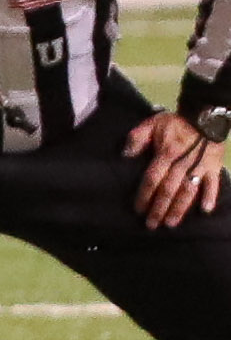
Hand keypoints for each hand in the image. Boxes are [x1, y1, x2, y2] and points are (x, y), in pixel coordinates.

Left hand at [126, 110, 224, 229]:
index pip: (152, 179)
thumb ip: (137, 138)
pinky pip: (213, 184)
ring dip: (179, 208)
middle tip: (152, 224)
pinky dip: (210, 197)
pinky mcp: (214, 167)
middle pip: (168, 190)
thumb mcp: (152, 123)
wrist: (206, 116)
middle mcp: (182, 164)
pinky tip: (205, 210)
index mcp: (166, 154)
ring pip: (188, 191)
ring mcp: (199, 166)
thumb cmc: (176, 121)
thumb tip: (125, 155)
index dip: (144, 195)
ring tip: (171, 223)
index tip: (138, 209)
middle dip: (159, 209)